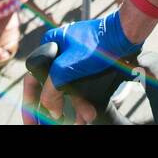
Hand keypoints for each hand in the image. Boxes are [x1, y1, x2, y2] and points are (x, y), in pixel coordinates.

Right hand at [21, 11, 141, 124]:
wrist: (125, 36)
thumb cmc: (97, 45)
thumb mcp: (67, 67)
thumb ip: (51, 89)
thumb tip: (49, 110)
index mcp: (50, 45)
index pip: (32, 77)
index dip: (32, 99)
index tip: (34, 118)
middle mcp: (60, 52)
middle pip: (52, 86)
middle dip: (58, 107)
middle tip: (61, 121)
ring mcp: (74, 59)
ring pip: (68, 89)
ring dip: (75, 106)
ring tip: (85, 118)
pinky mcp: (88, 65)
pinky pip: (80, 86)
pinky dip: (83, 99)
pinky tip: (89, 112)